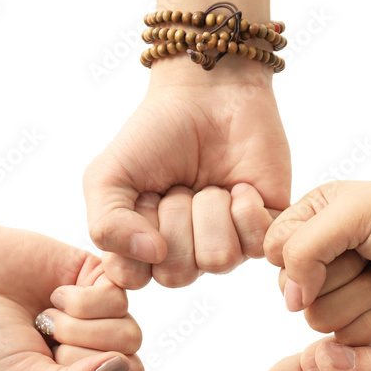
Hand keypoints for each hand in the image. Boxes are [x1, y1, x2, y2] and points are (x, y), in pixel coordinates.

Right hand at [0, 214, 142, 370]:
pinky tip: (56, 294)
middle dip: (80, 357)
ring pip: (129, 335)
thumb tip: (121, 368)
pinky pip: (120, 299)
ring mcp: (106, 318)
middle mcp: (99, 353)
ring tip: (46, 317)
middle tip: (44, 340)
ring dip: (79, 327)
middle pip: (130, 369)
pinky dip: (83, 300)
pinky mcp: (105, 280)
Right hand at [83, 69, 290, 288]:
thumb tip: (151, 254)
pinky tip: (238, 185)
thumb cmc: (155, 133)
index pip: (133, 277)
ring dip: (209, 210)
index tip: (141, 198)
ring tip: (208, 184)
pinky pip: (256, 244)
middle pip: (177, 274)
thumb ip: (105, 225)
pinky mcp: (264, 229)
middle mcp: (186, 254)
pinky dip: (245, 207)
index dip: (133, 238)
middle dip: (175, 220)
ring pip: (217, 259)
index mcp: (144, 248)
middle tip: (178, 186)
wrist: (208, 93)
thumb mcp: (108, 175)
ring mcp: (227, 244)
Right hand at [265, 180, 370, 346]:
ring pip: (317, 319)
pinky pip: (345, 343)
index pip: (273, 249)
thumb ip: (302, 248)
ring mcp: (344, 295)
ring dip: (361, 299)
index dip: (300, 255)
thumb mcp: (353, 211)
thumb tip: (289, 299)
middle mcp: (325, 258)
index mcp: (315, 219)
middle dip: (339, 276)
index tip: (341, 240)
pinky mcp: (364, 330)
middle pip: (292, 290)